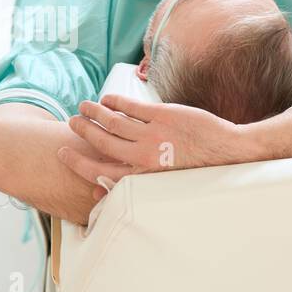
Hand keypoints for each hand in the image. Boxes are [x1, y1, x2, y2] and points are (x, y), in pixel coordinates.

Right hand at [58, 95, 245, 196]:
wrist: (227, 152)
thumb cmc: (195, 169)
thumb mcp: (163, 183)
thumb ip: (134, 182)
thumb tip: (103, 191)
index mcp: (142, 175)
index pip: (99, 171)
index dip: (77, 162)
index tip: (64, 152)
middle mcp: (144, 156)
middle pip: (101, 141)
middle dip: (83, 130)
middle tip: (72, 121)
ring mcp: (153, 135)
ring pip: (112, 121)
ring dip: (94, 112)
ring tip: (85, 106)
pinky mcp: (163, 116)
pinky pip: (131, 107)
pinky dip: (116, 102)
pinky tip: (108, 99)